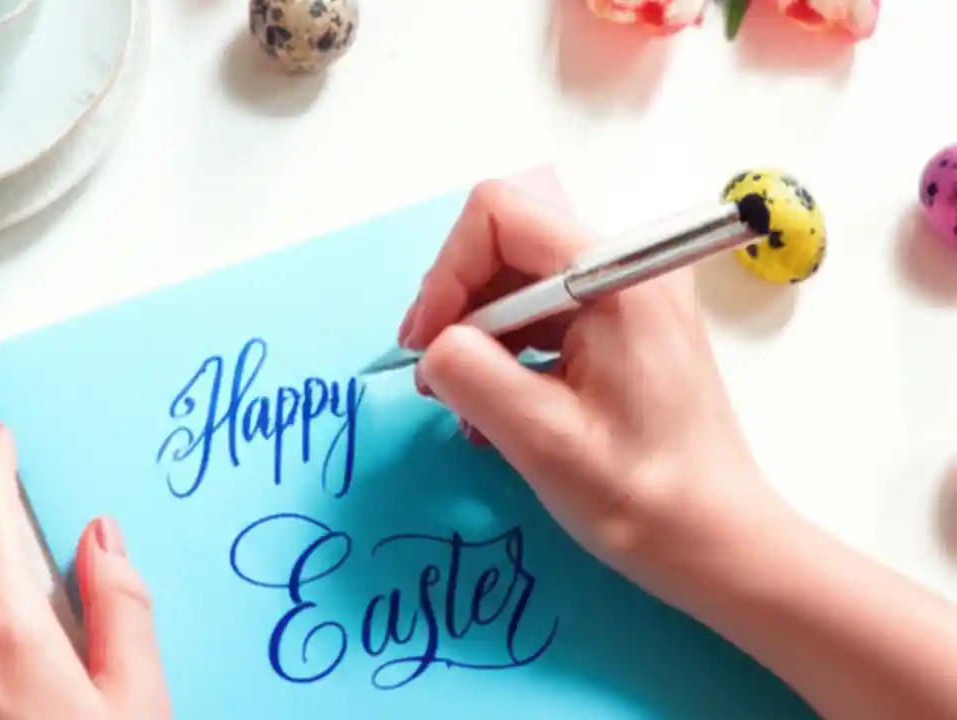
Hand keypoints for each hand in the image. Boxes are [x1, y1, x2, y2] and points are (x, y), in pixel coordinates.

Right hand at [401, 180, 787, 585]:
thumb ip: (472, 373)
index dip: (447, 272)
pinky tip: (501, 410)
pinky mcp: (626, 331)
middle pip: (506, 246)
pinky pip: (543, 317)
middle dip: (457, 307)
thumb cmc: (641, 497)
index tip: (426, 343)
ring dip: (478, 339)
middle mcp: (628, 269)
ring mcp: (629, 299)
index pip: (500, 217)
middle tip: (436, 380)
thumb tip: (434, 346)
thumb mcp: (541, 439)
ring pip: (517, 284)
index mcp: (618, 277)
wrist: (718, 544)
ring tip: (469, 407)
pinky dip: (507, 355)